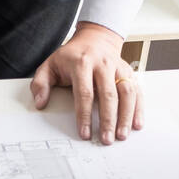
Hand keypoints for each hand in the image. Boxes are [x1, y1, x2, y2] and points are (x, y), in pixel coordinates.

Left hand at [31, 22, 143, 144]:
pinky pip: (137, 91)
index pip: (84, 92)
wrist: (94, 39)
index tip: (84, 132)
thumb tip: (40, 102)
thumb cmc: (72, 56)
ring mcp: (119, 68)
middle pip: (108, 95)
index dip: (84, 115)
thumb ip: (41, 83)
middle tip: (106, 139)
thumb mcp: (50, 65)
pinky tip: (136, 124)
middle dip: (108, 120)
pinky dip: (138, 109)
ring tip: (121, 135)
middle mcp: (103, 65)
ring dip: (126, 116)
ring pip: (127, 93)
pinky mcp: (129, 73)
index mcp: (82, 63)